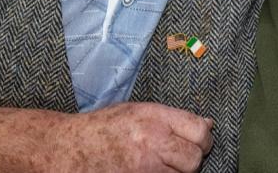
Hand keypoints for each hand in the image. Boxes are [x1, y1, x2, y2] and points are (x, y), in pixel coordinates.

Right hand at [47, 102, 213, 171]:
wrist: (69, 150)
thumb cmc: (103, 129)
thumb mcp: (138, 111)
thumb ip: (173, 118)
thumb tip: (207, 124)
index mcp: (154, 118)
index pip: (198, 131)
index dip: (203, 138)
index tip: (200, 142)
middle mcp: (152, 143)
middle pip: (194, 158)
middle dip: (192, 159)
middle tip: (181, 157)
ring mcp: (145, 168)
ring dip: (177, 172)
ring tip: (162, 165)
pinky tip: (153, 171)